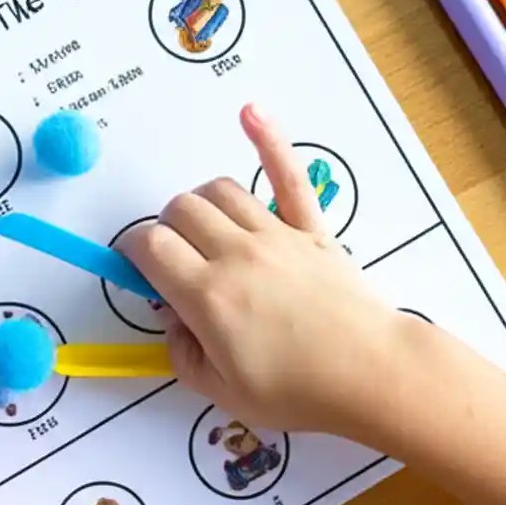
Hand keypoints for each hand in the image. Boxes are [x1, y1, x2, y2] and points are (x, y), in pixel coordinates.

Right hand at [120, 104, 409, 433]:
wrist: (371, 375)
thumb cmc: (298, 391)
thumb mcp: (219, 392)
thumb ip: (181, 352)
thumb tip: (172, 318)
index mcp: (208, 296)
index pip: (149, 245)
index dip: (134, 252)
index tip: (140, 271)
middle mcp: (236, 254)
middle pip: (179, 210)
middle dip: (165, 230)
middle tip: (177, 262)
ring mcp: (276, 235)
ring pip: (219, 190)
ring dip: (200, 204)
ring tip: (205, 230)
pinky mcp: (312, 229)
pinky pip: (287, 175)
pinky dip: (268, 139)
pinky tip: (249, 112)